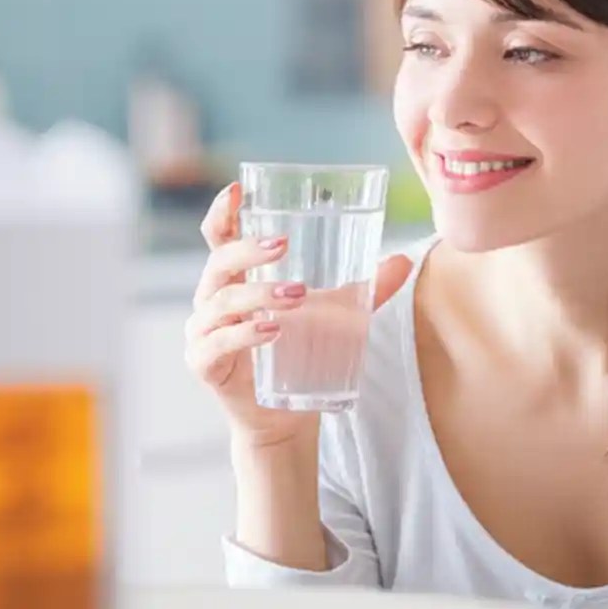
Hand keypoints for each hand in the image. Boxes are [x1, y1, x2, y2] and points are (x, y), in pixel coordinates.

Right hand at [183, 182, 412, 447]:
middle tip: (284, 245)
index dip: (222, 212)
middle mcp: (213, 300)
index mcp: (236, 279)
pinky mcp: (205, 363)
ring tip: (297, 295)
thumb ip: (364, 289)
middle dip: (248, 249)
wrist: (286, 418)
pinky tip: (271, 329)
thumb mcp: (335, 317)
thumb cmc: (300, 356)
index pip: (219, 237)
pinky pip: (218, 343)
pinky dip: (244, 333)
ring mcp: (204, 332)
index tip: (236, 190)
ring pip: (221, 302)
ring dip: (258, 293)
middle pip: (218, 263)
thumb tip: (403, 260)